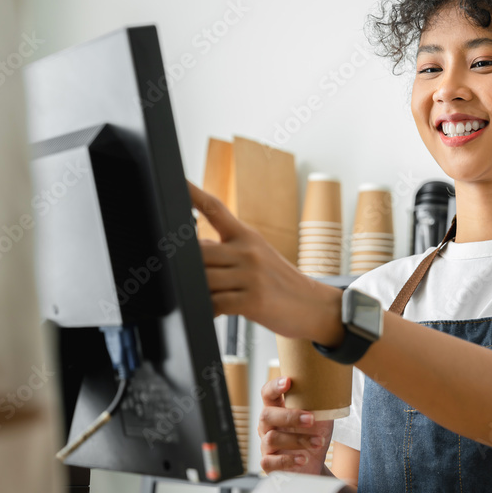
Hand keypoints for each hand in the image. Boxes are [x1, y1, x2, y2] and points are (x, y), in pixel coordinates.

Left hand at [187, 180, 344, 343]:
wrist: (314, 305)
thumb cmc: (280, 282)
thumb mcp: (257, 256)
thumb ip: (226, 252)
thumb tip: (194, 253)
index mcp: (246, 236)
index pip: (215, 209)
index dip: (193, 194)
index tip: (177, 181)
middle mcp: (248, 251)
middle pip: (200, 251)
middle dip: (187, 265)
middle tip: (184, 274)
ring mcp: (251, 275)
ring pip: (205, 279)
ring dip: (199, 290)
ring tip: (205, 296)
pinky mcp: (253, 300)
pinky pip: (216, 304)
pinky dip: (209, 310)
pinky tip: (213, 311)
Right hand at [258, 376, 333, 474]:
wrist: (316, 464)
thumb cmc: (315, 435)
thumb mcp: (320, 417)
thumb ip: (319, 403)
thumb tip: (331, 386)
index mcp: (277, 409)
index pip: (268, 393)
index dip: (275, 386)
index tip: (288, 382)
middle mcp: (268, 426)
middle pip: (266, 415)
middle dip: (290, 416)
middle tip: (311, 419)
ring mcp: (266, 445)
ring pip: (272, 438)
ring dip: (297, 440)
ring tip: (318, 443)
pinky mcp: (268, 463)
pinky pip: (269, 461)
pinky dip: (288, 460)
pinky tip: (303, 459)